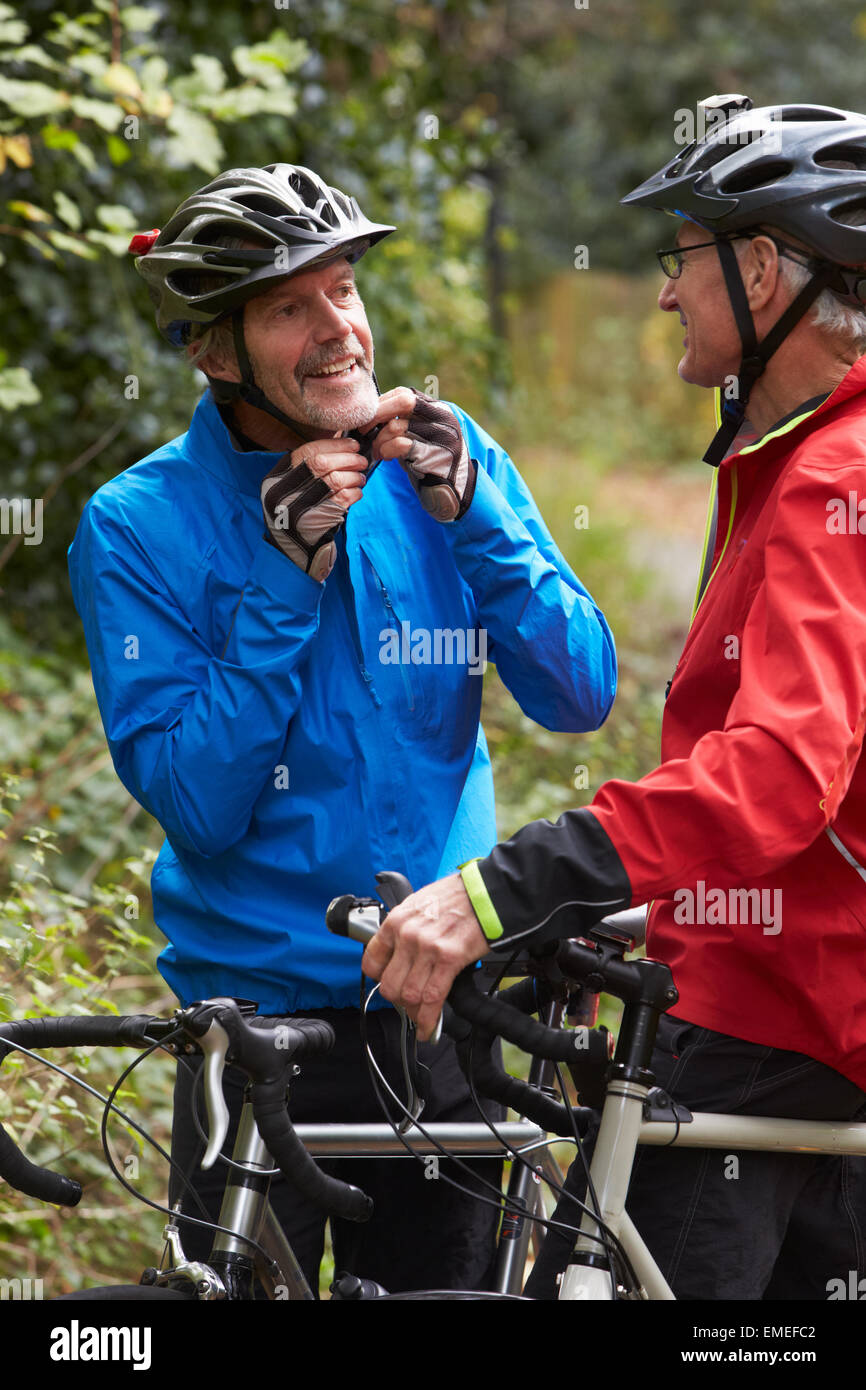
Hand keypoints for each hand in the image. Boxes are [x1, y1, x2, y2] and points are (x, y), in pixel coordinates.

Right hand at [261, 435, 367, 581]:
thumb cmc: (298, 517)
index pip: (306, 452)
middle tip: (361, 459)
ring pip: (335, 480)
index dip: (333, 445)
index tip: (352, 443)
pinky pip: (344, 500)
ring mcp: (299, 509)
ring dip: (355, 475)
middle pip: (321, 463)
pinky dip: (356, 492)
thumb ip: (307, 468)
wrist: (293, 557)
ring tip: (361, 477)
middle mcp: (283, 493)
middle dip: (347, 458)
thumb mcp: (292, 491)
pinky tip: (358, 492)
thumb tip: (340, 441)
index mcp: (275, 480)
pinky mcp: (318, 523)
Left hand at [359, 387, 476, 520]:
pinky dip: (387, 451)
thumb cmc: (428, 463)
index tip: (368, 419)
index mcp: (438, 410)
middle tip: (364, 431)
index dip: (381, 404)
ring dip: (379, 440)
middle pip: (404, 402)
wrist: (452, 492)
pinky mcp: (434, 455)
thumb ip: (404, 420)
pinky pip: (401, 445)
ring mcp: (440, 436)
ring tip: (377, 451)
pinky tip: (386, 458)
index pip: (404, 394)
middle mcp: (442, 419)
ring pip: (397, 426)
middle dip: (377, 416)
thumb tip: (372, 412)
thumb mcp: (419, 436)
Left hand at [361, 873, 486, 1039]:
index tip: (390, 985)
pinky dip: (428, 1018)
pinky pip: (433, 998)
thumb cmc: (457, 896)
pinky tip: (428, 1027)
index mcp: (396, 921)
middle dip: (398, 1002)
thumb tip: (400, 954)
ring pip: (410, 995)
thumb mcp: (418, 904)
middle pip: (390, 985)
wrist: (486, 892)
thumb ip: (405, 928)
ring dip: (414, 1013)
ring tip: (420, 1017)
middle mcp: (407, 936)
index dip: (380, 980)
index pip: (372, 963)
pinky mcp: (450, 959)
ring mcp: (427, 948)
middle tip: (408, 1005)